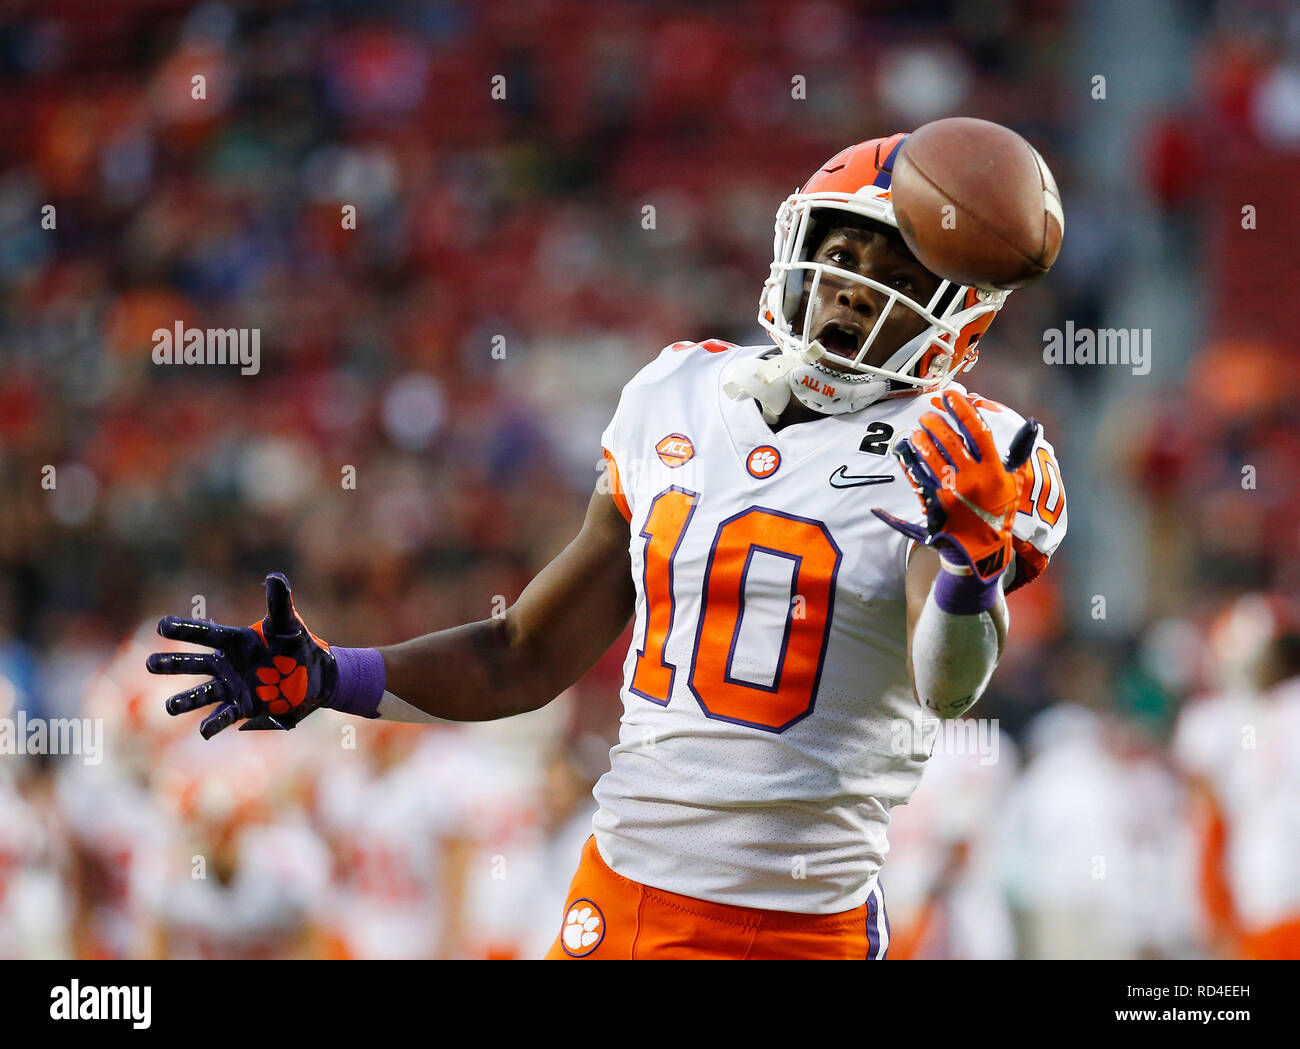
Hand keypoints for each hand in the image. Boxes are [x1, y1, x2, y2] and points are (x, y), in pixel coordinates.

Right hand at [146, 573, 335, 737]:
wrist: (314, 677)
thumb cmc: (297, 645)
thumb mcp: (288, 624)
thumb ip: (279, 603)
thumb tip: (275, 577)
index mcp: (233, 641)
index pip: (204, 634)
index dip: (184, 629)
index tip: (161, 625)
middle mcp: (226, 664)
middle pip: (193, 664)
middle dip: (171, 664)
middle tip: (148, 664)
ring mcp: (232, 687)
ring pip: (202, 693)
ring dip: (185, 700)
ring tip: (168, 707)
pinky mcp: (243, 707)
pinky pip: (223, 716)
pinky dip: (213, 724)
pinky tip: (203, 731)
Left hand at [873, 391, 1037, 581]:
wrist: (981, 550)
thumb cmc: (1000, 512)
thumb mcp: (1016, 483)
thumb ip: (1019, 452)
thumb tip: (1032, 424)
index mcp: (993, 471)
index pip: (977, 431)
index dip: (963, 410)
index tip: (951, 396)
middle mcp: (971, 479)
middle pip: (949, 440)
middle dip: (936, 422)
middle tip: (928, 413)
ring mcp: (950, 492)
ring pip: (930, 456)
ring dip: (921, 438)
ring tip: (917, 429)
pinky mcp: (932, 503)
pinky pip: (917, 475)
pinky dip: (909, 459)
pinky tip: (906, 447)